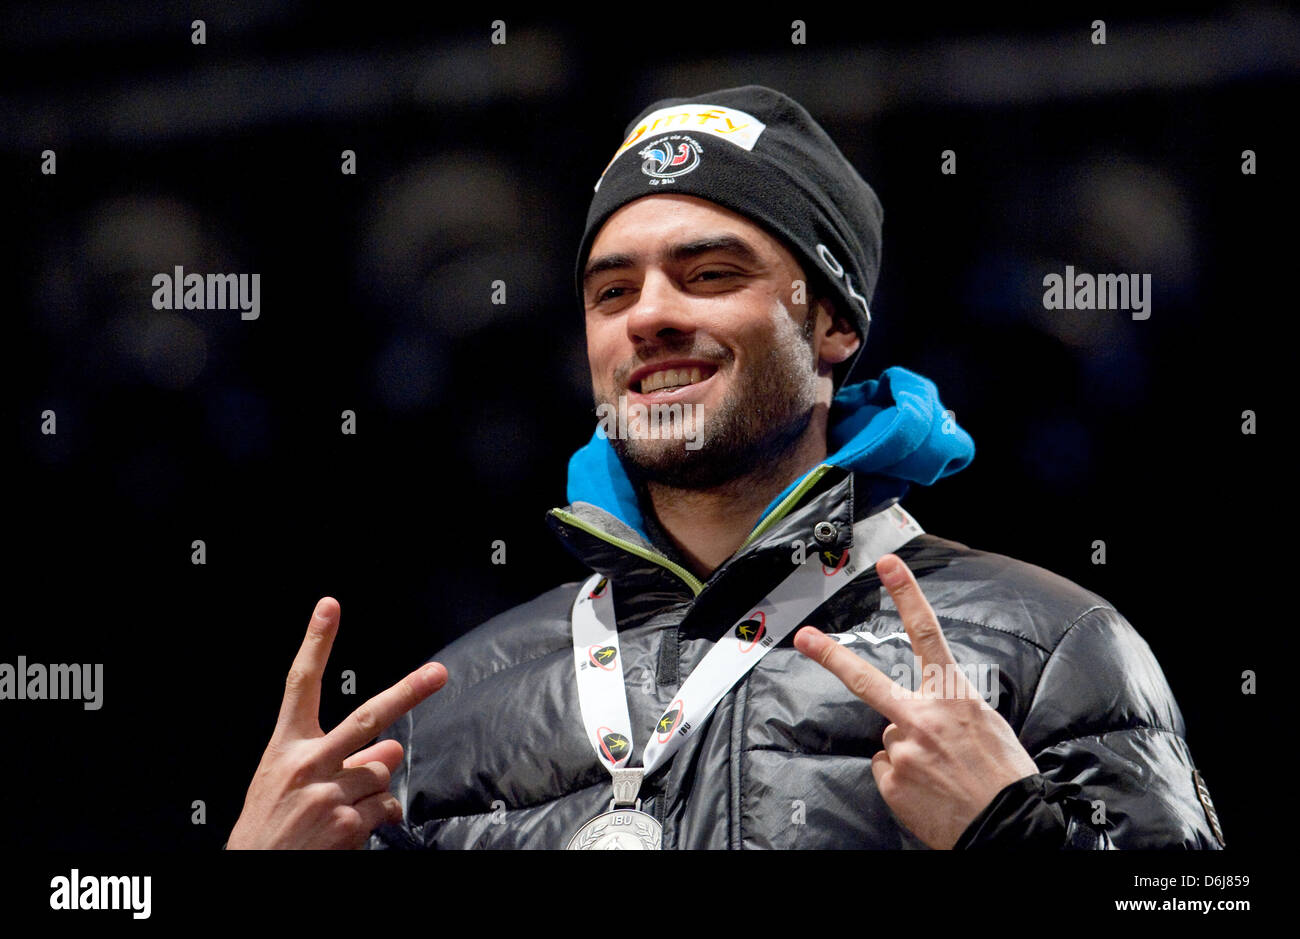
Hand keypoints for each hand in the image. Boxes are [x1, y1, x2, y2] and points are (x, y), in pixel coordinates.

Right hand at [227, 597, 446, 848]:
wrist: (252, 875)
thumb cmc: (269, 827)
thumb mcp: (291, 783)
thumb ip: (338, 757)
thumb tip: (392, 743)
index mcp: (284, 747)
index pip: (299, 684)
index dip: (315, 643)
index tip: (329, 606)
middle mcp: (306, 764)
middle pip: (366, 716)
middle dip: (407, 692)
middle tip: (438, 673)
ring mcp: (327, 793)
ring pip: (380, 771)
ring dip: (372, 790)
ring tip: (341, 811)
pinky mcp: (345, 823)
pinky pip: (384, 807)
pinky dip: (377, 818)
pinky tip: (349, 830)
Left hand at [794, 553, 1037, 848]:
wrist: (1010, 829)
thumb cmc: (1005, 777)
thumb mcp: (988, 725)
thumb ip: (949, 708)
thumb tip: (924, 713)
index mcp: (954, 697)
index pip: (926, 634)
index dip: (906, 596)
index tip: (888, 566)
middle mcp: (922, 719)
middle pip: (866, 679)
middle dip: (830, 655)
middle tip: (805, 637)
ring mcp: (902, 750)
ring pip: (890, 738)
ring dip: (909, 751)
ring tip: (940, 773)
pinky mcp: (891, 781)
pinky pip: (887, 769)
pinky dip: (903, 778)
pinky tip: (929, 789)